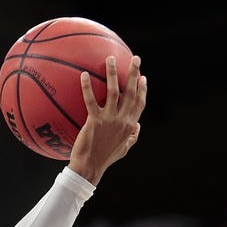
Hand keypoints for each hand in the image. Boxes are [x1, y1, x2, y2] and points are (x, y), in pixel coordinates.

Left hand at [68, 55, 147, 184]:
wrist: (90, 167)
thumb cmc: (105, 159)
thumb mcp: (124, 149)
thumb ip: (133, 137)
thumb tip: (138, 127)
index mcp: (130, 125)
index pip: (140, 103)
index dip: (142, 90)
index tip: (143, 77)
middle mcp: (123, 119)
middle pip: (131, 92)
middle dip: (134, 74)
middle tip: (135, 59)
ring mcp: (110, 119)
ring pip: (113, 91)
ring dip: (113, 73)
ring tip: (110, 59)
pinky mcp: (95, 121)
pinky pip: (90, 100)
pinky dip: (87, 87)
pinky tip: (84, 75)